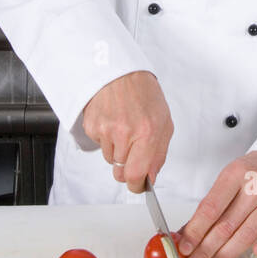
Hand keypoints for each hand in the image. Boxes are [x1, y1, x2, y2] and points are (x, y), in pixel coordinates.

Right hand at [81, 71, 173, 193]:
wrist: (119, 71)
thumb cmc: (143, 93)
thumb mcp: (164, 122)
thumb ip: (159, 153)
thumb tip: (151, 176)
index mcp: (147, 133)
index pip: (136, 174)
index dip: (137, 185)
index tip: (138, 185)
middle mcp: (125, 133)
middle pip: (120, 173)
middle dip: (127, 170)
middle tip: (132, 152)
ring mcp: (106, 130)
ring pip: (110, 159)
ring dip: (117, 151)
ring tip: (124, 128)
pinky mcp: (92, 126)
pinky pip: (100, 145)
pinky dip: (106, 138)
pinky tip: (113, 121)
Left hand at [176, 150, 256, 257]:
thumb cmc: (250, 172)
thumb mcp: (227, 179)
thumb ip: (209, 206)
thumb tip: (186, 235)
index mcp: (235, 173)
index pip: (211, 208)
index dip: (195, 231)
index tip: (184, 248)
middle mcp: (256, 186)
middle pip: (227, 225)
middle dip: (205, 251)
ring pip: (248, 234)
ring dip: (226, 255)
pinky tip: (255, 253)